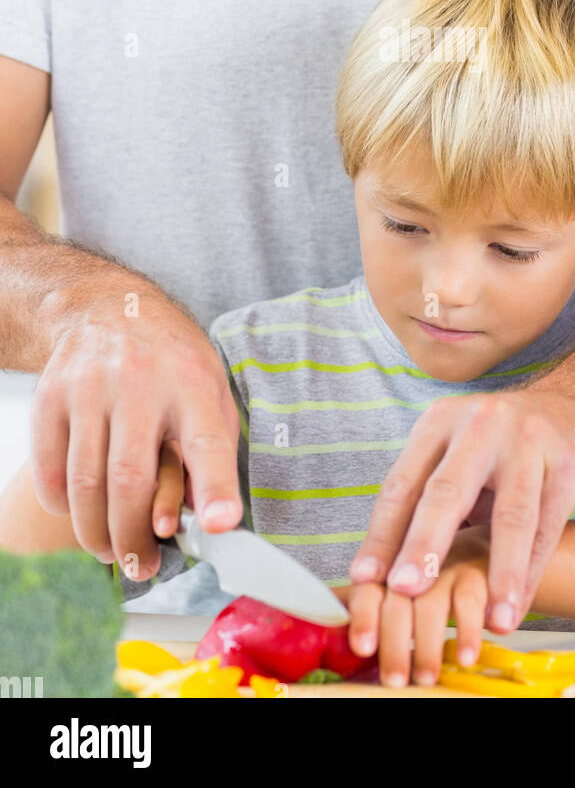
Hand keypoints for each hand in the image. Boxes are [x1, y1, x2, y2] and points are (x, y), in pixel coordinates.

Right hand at [30, 270, 241, 576]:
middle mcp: (140, 381)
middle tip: (140, 568)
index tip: (223, 524)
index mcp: (193, 383)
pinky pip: (52, 472)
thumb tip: (206, 517)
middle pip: (131, 479)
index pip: (207, 441)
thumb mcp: (210, 390)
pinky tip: (81, 515)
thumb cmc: (172, 361)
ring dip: (97, 534)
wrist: (110, 307)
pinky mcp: (51, 396)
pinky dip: (65, 508)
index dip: (215, 487)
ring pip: (86, 483)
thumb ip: (212, 448)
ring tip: (111, 554)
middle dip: (134, 538)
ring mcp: (90, 387)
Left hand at [343, 527, 492, 687]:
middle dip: (394, 641)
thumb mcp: (399, 586)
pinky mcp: (479, 570)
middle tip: (394, 678)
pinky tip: (466, 656)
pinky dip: (468, 631)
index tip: (362, 646)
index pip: (367, 588)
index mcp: (387, 566)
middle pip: (397, 598)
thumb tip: (322, 632)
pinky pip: (472, 599)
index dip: (363, 616)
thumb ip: (366, 605)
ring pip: (432, 602)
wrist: (485, 543)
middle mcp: (412, 561)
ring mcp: (446, 563)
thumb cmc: (433, 575)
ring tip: (426, 676)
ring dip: (428, 643)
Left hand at [349, 389, 574, 631]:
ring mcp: (528, 441)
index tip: (364, 579)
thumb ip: (426, 500)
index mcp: (441, 421)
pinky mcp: (568, 464)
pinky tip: (518, 608)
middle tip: (405, 590)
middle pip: (447, 491)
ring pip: (511, 516)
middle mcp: (481, 424)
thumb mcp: (458, 453)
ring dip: (499, 573)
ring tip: (490, 622)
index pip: (403, 483)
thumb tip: (380, 571)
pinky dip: (531, 574)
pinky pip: (547, 527)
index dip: (382, 533)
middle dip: (424, 544)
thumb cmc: (502, 445)